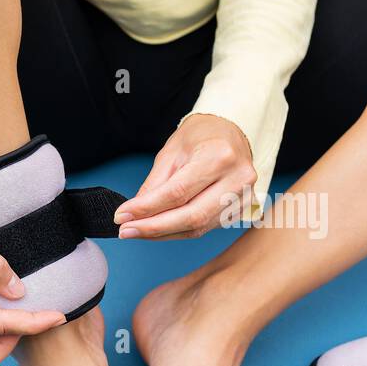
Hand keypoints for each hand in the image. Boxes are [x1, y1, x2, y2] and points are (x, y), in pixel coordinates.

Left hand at [115, 114, 256, 238]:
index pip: (178, 192)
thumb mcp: (172, 151)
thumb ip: (154, 184)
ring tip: (139, 231)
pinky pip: (206, 228)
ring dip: (164, 233)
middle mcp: (237, 179)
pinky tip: (161, 229)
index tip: (122, 216)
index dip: (147, 208)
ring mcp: (244, 196)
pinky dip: (180, 231)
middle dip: (154, 228)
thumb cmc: (202, 136)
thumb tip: (134, 212)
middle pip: (191, 216)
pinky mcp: (242, 209)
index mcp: (219, 157)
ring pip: (198, 227)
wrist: (231, 132)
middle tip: (127, 230)